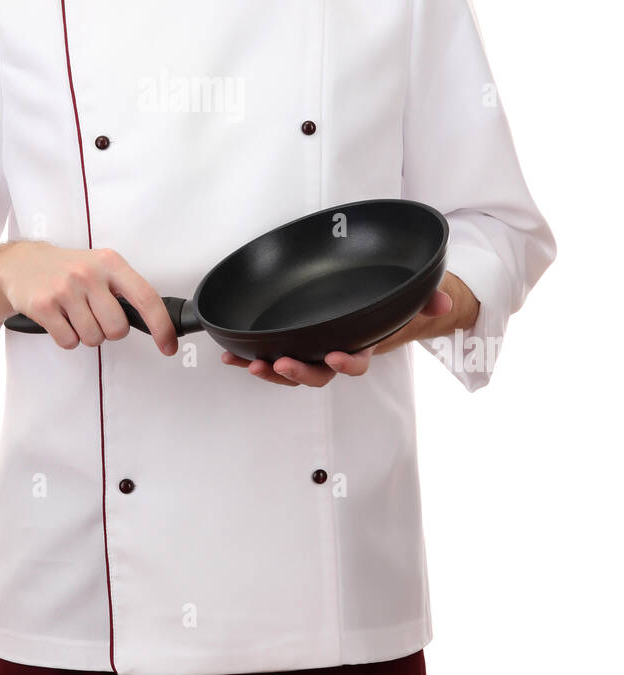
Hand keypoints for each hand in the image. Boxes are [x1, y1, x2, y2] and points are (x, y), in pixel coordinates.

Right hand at [0, 242, 178, 355]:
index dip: (161, 326)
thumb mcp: (100, 265)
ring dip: (87, 335)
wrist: (21, 264)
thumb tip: (155, 320)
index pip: (146, 297)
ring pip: (93, 339)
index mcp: (110, 263)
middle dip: (109, 331)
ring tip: (74, 314)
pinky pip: (69, 342)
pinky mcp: (44, 306)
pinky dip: (67, 338)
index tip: (168, 345)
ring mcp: (65, 289)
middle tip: (95, 315)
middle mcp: (89, 274)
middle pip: (117, 329)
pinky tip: (60, 319)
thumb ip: (125, 288)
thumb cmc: (67, 269)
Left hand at [221, 287, 454, 386]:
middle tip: (281, 363)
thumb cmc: (392, 310)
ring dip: (269, 370)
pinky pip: (271, 356)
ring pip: (291, 369)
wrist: (381, 313)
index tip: (334, 357)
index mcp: (362, 346)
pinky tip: (232, 355)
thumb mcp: (412, 302)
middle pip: (316, 373)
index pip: (356, 361)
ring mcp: (313, 352)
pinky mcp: (293, 344)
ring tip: (251, 364)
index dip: (346, 363)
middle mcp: (336, 354)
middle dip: (297, 372)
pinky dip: (250, 357)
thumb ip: (427, 300)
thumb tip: (442, 302)